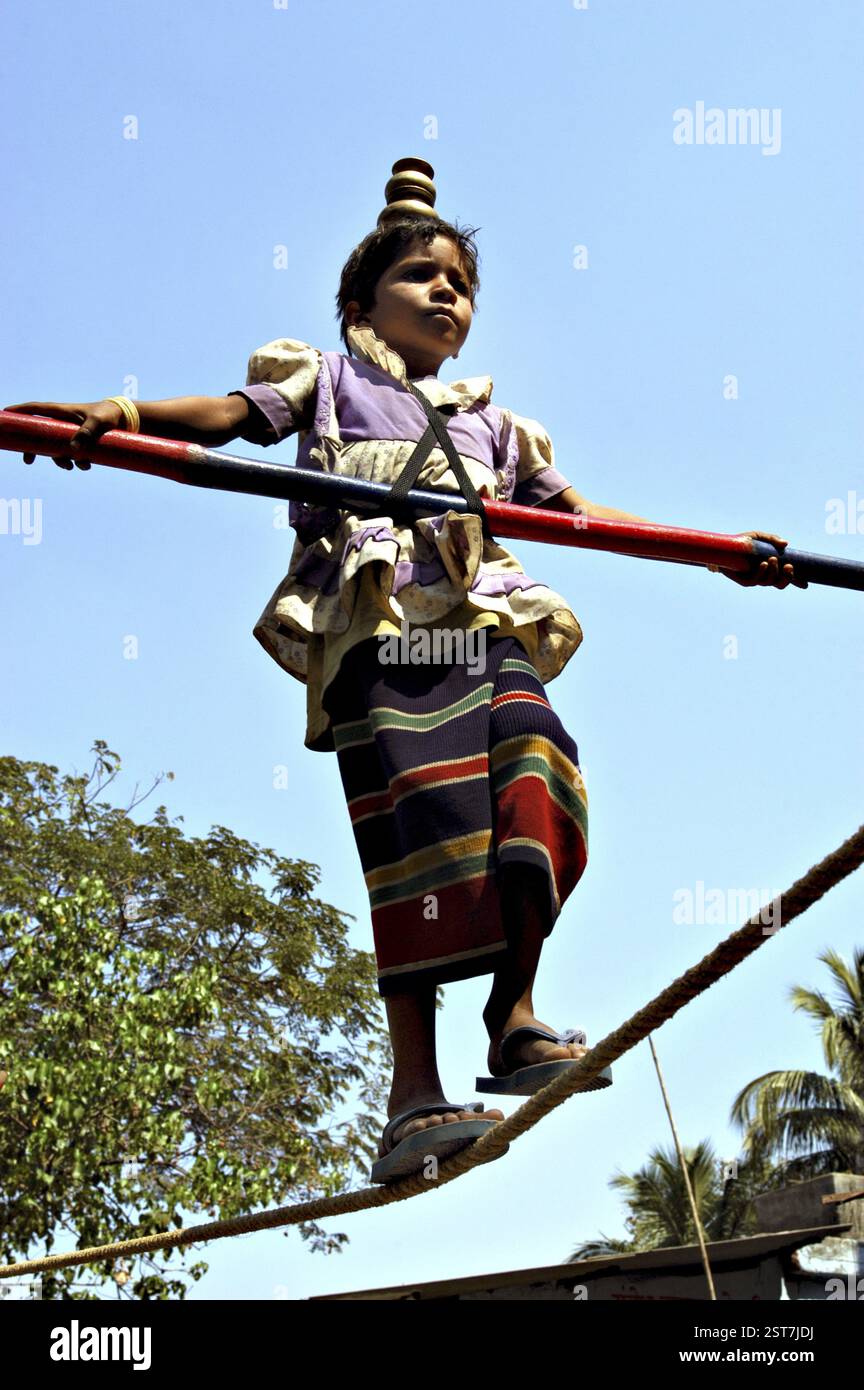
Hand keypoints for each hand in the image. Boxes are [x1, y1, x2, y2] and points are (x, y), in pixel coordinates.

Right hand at [3, 399, 125, 469]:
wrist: (124, 420)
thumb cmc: (108, 415)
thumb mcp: (98, 422)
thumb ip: (87, 433)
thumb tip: (73, 450)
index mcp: (61, 411)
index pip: (35, 410)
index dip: (19, 412)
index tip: (5, 415)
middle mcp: (62, 422)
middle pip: (39, 435)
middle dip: (34, 449)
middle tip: (28, 461)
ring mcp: (69, 432)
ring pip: (55, 449)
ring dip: (61, 460)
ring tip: (72, 466)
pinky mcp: (79, 441)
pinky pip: (70, 455)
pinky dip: (75, 462)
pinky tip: (84, 466)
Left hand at [708, 530, 807, 588]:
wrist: (724, 548)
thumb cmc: (743, 543)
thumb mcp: (759, 537)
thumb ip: (772, 539)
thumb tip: (786, 543)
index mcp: (772, 567)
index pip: (787, 576)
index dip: (797, 581)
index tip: (806, 584)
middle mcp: (765, 575)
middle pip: (781, 583)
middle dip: (788, 577)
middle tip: (789, 566)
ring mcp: (756, 579)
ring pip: (771, 582)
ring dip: (774, 571)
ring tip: (772, 559)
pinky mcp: (745, 581)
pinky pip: (756, 581)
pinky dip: (762, 572)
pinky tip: (763, 564)